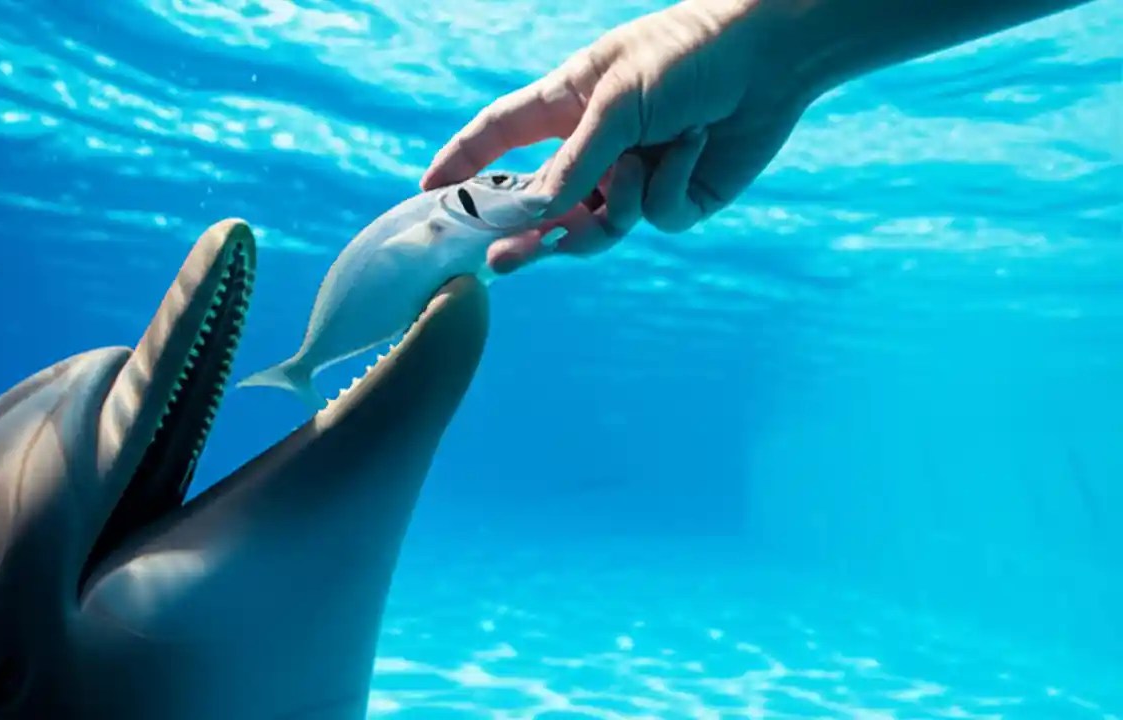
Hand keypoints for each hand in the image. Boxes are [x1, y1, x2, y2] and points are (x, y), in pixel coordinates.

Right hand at [421, 0, 810, 273]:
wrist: (772, 58)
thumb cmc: (685, 55)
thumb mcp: (618, 100)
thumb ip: (575, 160)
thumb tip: (539, 213)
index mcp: (566, 106)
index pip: (500, 137)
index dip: (463, 163)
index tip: (429, 191)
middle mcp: (594, 148)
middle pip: (541, 205)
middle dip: (522, 234)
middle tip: (501, 262)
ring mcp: (633, 178)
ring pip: (596, 227)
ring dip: (615, 205)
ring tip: (638, 171)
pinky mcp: (676, 200)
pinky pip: (653, 219)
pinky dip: (669, 187)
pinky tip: (695, 147)